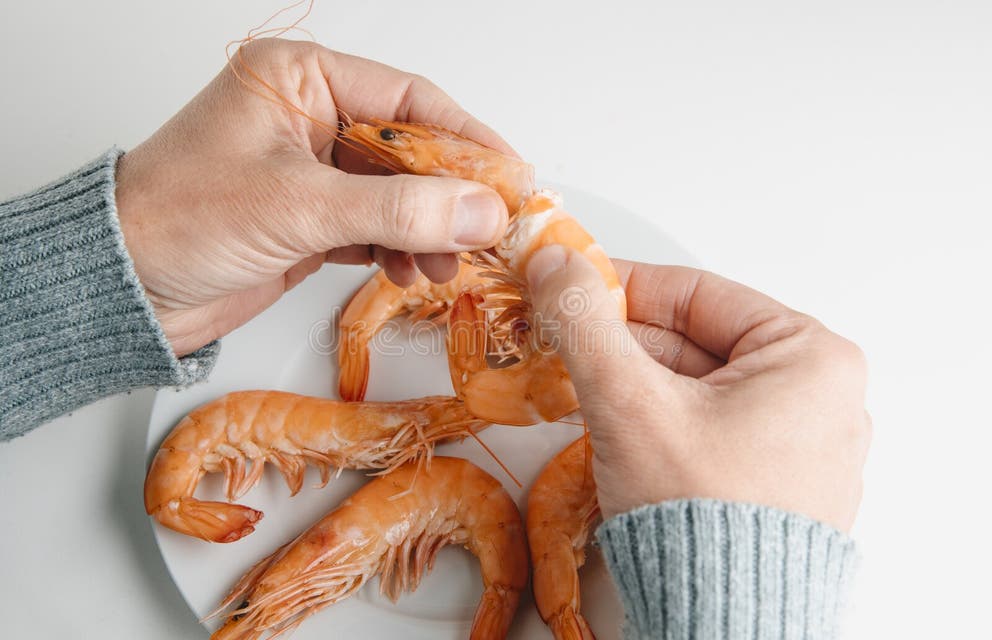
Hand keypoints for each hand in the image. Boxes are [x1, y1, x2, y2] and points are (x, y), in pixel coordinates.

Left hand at [116, 39, 510, 355]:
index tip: (513, 176)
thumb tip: (483, 210)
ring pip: (397, 193)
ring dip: (428, 229)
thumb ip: (400, 207)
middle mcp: (310, 117)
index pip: (409, 99)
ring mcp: (311, 171)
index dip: (468, 138)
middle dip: (450, 195)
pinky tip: (410, 272)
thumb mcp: (301, 207)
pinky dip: (399, 249)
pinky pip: (375, 226)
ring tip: (448, 264)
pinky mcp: (309, 218)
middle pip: (411, 149)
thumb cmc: (181, 221)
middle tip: (490, 230)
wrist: (123, 288)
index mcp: (300, 79)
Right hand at [526, 246, 870, 531]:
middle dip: (621, 339)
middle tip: (562, 332)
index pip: (696, 294)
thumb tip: (554, 265)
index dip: (621, 284)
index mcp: (812, 358)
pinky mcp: (775, 481)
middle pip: (695, 341)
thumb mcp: (630, 403)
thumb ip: (586, 323)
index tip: (571, 281)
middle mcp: (819, 397)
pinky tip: (614, 422)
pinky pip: (709, 426)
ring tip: (577, 379)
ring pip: (697, 385)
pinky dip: (659, 418)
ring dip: (633, 379)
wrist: (723, 628)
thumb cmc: (703, 524)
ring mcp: (800, 444)